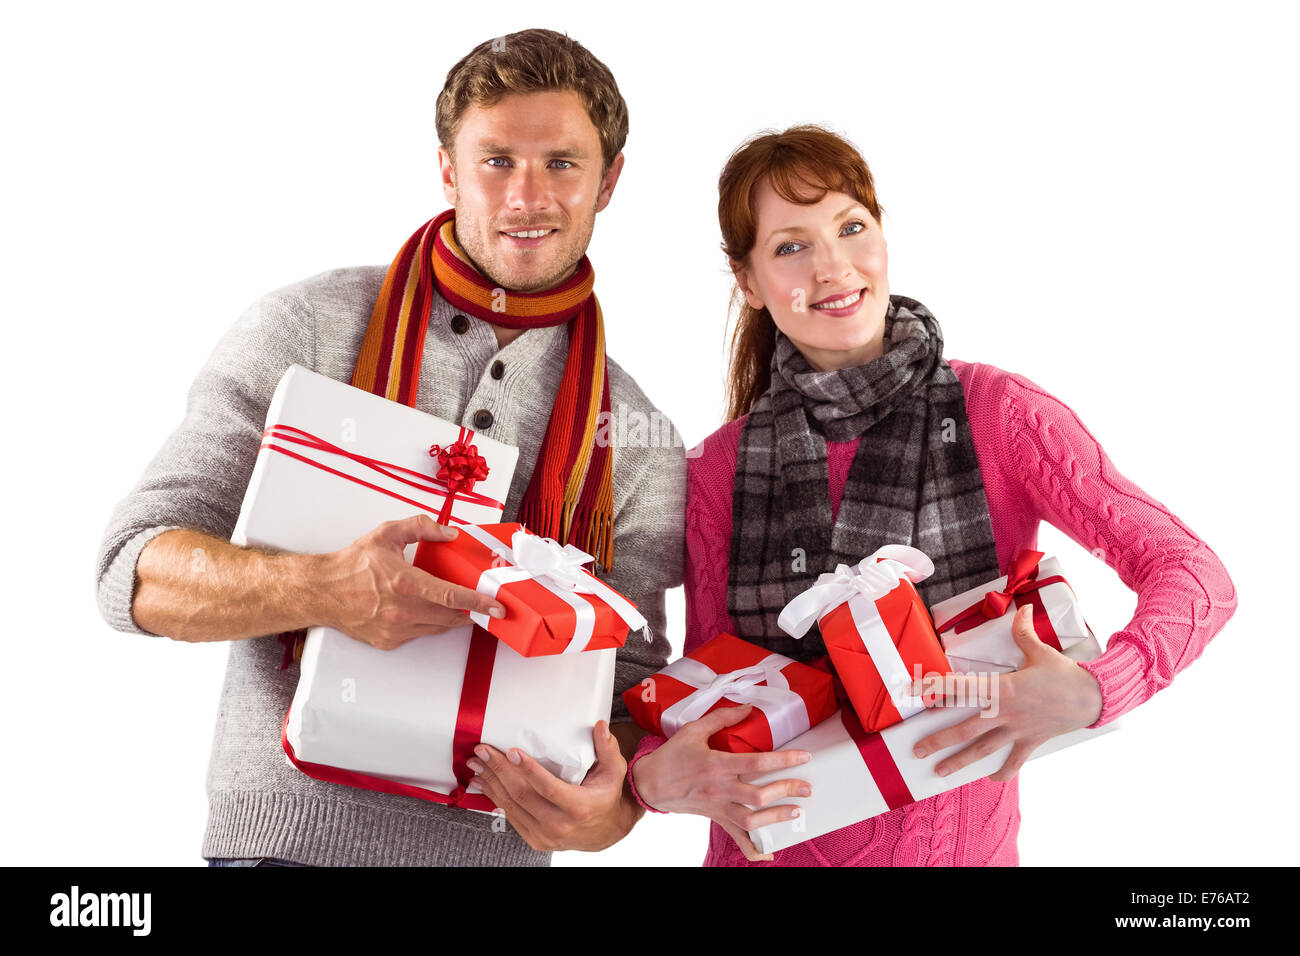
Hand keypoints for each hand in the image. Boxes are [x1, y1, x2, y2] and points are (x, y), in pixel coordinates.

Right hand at [313, 514, 505, 649]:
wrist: (322, 591)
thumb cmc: (352, 564)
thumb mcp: (387, 534)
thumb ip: (421, 527)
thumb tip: (449, 532)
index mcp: (404, 583)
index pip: (451, 595)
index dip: (478, 601)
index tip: (497, 605)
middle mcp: (401, 610)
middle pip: (450, 616)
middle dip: (471, 611)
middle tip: (484, 603)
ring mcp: (395, 629)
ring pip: (437, 627)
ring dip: (452, 617)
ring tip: (459, 605)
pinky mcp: (389, 641)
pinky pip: (420, 633)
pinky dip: (429, 623)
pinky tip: (428, 610)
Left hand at [468, 721, 637, 851]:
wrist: (605, 833)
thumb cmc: (607, 797)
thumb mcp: (613, 771)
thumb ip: (607, 748)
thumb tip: (600, 726)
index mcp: (578, 806)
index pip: (548, 787)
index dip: (528, 770)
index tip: (512, 752)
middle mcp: (559, 824)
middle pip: (522, 795)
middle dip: (498, 770)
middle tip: (483, 751)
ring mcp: (544, 835)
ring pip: (511, 806)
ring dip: (491, 782)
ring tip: (476, 764)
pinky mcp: (535, 839)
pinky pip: (510, 816)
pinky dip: (495, 798)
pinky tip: (484, 783)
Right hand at [630, 704, 811, 861]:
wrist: (650, 784)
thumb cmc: (672, 756)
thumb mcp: (693, 730)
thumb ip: (721, 718)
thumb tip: (747, 707)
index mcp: (716, 765)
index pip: (756, 763)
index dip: (783, 760)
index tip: (804, 757)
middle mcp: (720, 789)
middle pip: (759, 795)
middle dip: (786, 791)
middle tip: (807, 787)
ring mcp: (718, 807)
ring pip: (751, 820)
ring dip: (776, 818)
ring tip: (796, 812)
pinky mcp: (715, 818)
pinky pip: (736, 837)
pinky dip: (753, 849)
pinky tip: (768, 853)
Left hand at [911, 605, 1103, 781]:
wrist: (1093, 699)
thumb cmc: (1064, 674)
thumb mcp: (1040, 650)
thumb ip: (1023, 632)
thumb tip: (1020, 608)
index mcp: (1001, 689)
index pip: (959, 687)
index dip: (933, 687)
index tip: (912, 690)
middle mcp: (1004, 713)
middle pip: (965, 730)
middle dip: (939, 740)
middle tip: (917, 749)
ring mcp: (1017, 731)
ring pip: (982, 750)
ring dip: (960, 761)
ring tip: (940, 771)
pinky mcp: (1031, 741)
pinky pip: (1014, 760)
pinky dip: (1003, 771)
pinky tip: (990, 779)